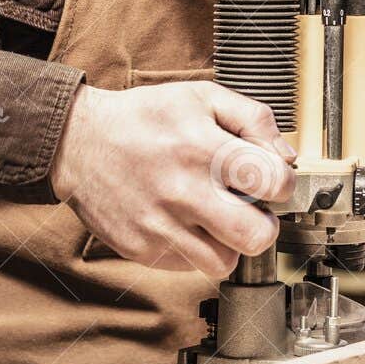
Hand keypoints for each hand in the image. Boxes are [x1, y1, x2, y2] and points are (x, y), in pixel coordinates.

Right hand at [50, 81, 296, 277]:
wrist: (78, 142)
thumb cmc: (144, 118)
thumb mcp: (201, 96)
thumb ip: (252, 118)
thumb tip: (286, 156)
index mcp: (203, 148)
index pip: (273, 182)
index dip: (284, 185)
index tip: (273, 183)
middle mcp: (183, 191)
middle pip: (255, 236)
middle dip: (266, 227)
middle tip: (254, 213)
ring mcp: (160, 225)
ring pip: (224, 262)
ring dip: (230, 244)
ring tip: (219, 222)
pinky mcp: (141, 248)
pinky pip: (188, 266)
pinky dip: (196, 250)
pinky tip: (187, 225)